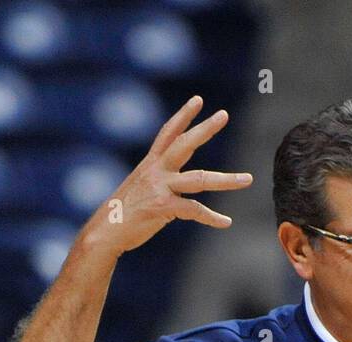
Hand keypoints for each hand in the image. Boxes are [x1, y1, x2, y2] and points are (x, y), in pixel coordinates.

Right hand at [82, 94, 252, 257]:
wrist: (104, 232)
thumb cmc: (121, 214)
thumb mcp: (139, 191)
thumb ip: (157, 184)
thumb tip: (172, 190)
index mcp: (150, 165)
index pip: (168, 133)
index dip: (183, 115)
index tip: (197, 100)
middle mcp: (155, 171)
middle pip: (184, 145)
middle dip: (204, 129)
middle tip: (223, 114)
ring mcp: (159, 188)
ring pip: (200, 179)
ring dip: (227, 180)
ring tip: (248, 179)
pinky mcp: (162, 207)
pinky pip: (194, 210)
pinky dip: (212, 217)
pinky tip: (226, 221)